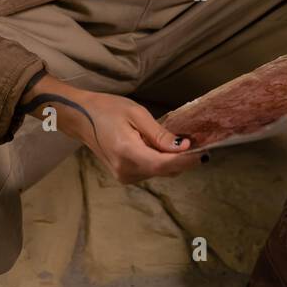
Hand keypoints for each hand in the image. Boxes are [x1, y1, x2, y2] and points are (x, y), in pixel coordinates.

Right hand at [20, 76, 205, 183]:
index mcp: (128, 154)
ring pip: (159, 172)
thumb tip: (183, 147)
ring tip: (173, 141)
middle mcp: (127, 171)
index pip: (165, 165)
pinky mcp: (124, 176)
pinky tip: (158, 146)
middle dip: (182, 159)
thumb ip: (160, 134)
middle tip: (196, 142)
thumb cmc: (107, 109)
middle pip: (165, 170)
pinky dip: (159, 161)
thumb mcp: (136, 114)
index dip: (187, 161)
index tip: (205, 153)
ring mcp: (124, 176)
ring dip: (170, 159)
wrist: (81, 118)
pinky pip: (150, 170)